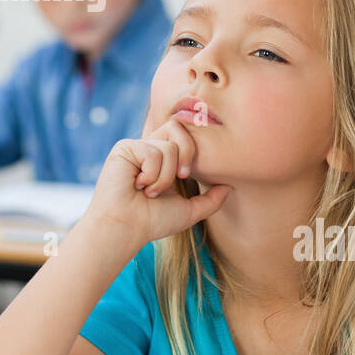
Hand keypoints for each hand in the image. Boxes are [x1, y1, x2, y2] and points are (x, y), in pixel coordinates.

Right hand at [84, 121, 230, 254]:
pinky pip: (152, 151)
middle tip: (180, 177)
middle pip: (179, 127)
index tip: (187, 175)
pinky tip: (137, 185)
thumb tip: (230, 186)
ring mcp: (138, 147)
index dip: (192, 150)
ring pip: (169, 147)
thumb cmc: (153, 221)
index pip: (186, 134)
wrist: (127, 227)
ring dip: (165, 177)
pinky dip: (151, 175)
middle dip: (187, 154)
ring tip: (149, 191)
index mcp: (165, 158)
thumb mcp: (189, 211)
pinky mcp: (125, 148)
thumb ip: (211, 199)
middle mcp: (151, 148)